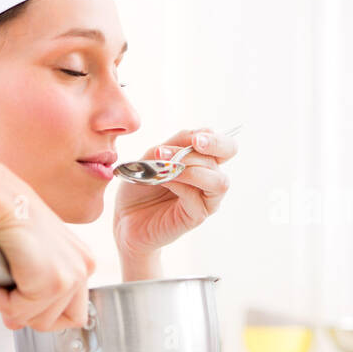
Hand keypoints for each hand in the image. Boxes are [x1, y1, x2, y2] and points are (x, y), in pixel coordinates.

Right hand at [0, 170, 95, 332]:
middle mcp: (83, 266)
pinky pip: (19, 311)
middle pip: (65, 320)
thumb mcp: (26, 259)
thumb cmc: (6, 218)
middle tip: (2, 295)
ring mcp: (72, 276)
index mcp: (80, 259)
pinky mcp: (54, 283)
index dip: (43, 314)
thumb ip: (30, 291)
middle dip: (28, 314)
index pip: (75, 309)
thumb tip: (17, 321)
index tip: (19, 308)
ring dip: (7, 304)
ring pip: (39, 320)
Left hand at [113, 127, 236, 260]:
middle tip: (195, 143)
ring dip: (192, 167)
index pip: (224, 146)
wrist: (125, 218)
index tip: (195, 138)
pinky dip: (180, 184)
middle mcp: (210, 179)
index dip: (215, 139)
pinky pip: (197, 197)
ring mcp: (206, 199)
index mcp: (203, 162)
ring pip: (218, 180)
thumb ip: (175, 144)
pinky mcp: (197, 216)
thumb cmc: (140, 186)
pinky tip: (162, 181)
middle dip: (212, 145)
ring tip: (167, 166)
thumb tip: (198, 134)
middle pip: (227, 156)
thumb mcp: (153, 156)